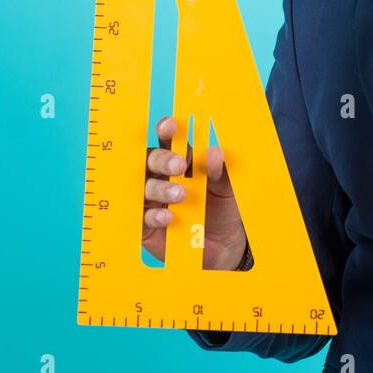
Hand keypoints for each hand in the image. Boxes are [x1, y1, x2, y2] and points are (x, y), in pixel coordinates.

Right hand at [142, 115, 247, 269]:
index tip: (171, 127)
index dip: (166, 131)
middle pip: (152, 160)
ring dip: (160, 189)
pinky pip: (143, 217)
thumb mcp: (229, 188)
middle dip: (163, 159)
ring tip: (180, 195)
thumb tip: (215, 152)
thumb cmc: (224, 209)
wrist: (225, 245)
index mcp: (182, 161)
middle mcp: (163, 177)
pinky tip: (168, 217)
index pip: (169, 141)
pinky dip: (155, 215)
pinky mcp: (147, 226)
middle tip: (179, 165)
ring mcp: (153, 201)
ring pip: (145, 187)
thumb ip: (221, 171)